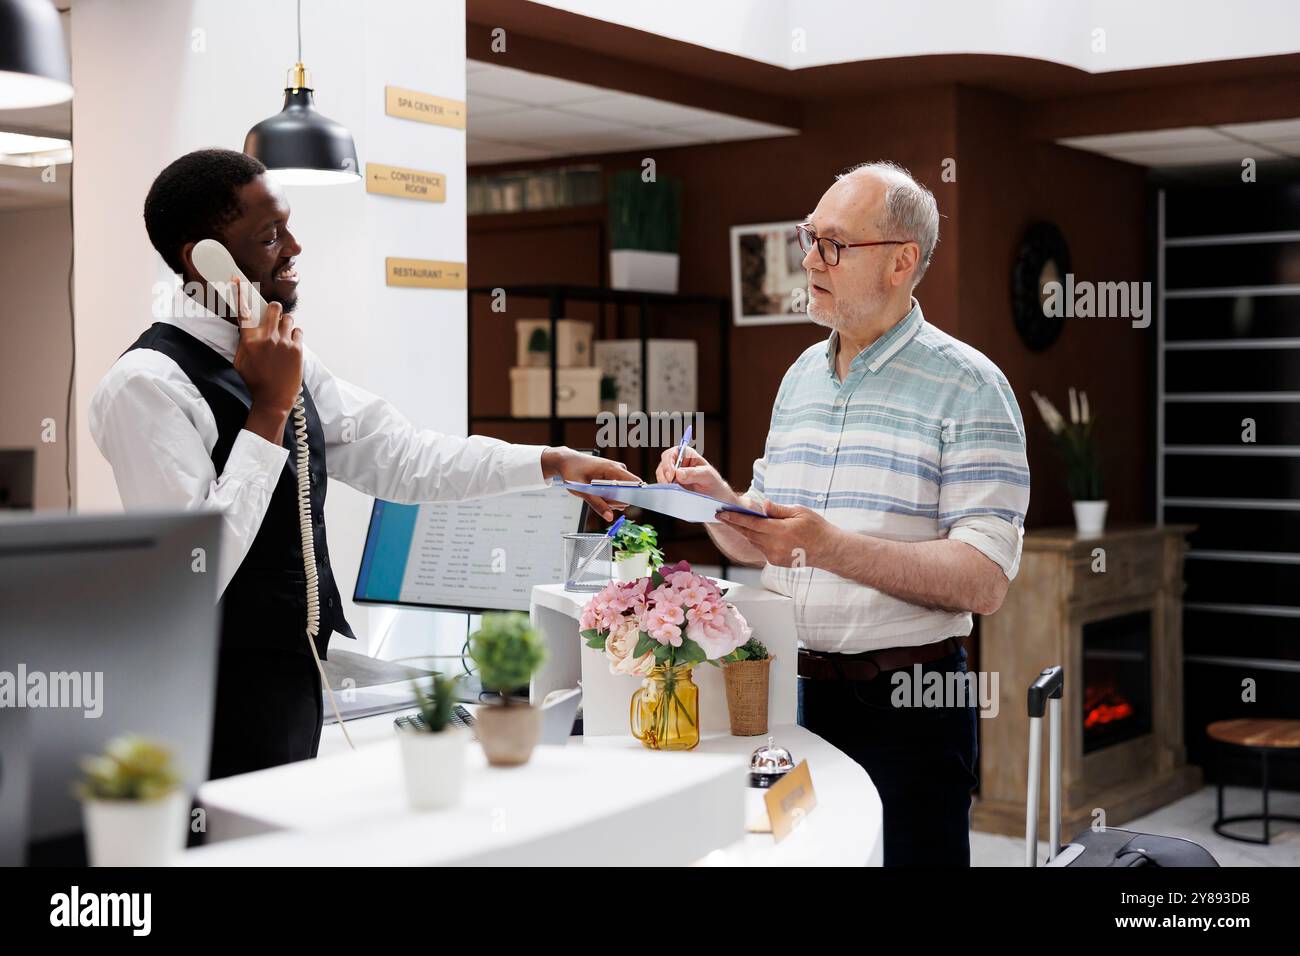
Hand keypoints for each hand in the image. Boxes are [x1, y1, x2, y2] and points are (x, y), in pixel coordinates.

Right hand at [232, 275, 302, 421]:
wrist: (273, 400)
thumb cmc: (254, 381)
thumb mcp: (240, 360)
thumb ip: (244, 341)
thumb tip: (247, 326)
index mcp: (249, 340)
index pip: (244, 311)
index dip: (240, 293)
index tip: (238, 279)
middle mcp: (266, 338)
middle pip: (273, 308)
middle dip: (274, 309)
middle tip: (274, 318)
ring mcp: (283, 343)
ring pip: (288, 318)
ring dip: (285, 325)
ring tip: (283, 337)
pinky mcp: (297, 349)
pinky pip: (298, 331)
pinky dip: (295, 336)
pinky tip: (290, 347)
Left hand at [542, 447, 638, 521]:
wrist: (567, 461)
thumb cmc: (572, 471)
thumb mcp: (582, 490)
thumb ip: (597, 504)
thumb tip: (610, 517)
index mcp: (613, 469)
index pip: (635, 484)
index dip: (635, 496)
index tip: (624, 504)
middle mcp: (618, 469)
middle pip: (628, 493)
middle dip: (615, 501)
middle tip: (599, 498)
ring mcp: (617, 473)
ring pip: (622, 494)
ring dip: (610, 500)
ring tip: (595, 494)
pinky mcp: (613, 477)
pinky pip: (616, 492)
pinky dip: (608, 497)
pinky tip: (597, 493)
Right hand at [654, 446, 737, 504]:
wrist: (713, 496)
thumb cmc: (712, 482)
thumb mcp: (707, 476)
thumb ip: (694, 473)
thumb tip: (678, 473)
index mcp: (686, 454)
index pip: (671, 454)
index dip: (669, 463)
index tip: (672, 475)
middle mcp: (677, 461)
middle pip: (663, 464)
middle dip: (665, 476)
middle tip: (671, 486)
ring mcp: (672, 473)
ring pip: (661, 476)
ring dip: (665, 484)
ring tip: (676, 490)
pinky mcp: (670, 484)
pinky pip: (662, 485)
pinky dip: (666, 489)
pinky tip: (674, 493)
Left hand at [715, 501, 840, 568]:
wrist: (828, 550)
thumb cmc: (816, 527)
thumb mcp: (799, 512)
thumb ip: (778, 510)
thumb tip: (764, 505)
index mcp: (781, 531)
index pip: (752, 523)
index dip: (735, 518)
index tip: (722, 513)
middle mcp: (775, 546)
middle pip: (748, 533)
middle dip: (734, 523)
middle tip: (721, 515)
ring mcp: (774, 556)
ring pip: (753, 541)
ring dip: (744, 531)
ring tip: (735, 520)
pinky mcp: (775, 562)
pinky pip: (760, 548)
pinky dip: (756, 539)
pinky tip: (754, 532)